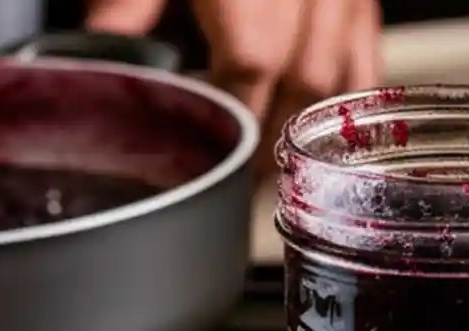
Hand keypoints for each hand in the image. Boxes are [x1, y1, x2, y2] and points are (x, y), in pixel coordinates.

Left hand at [86, 0, 382, 170]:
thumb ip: (129, 5)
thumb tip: (99, 50)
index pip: (251, 72)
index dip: (234, 118)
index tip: (217, 148)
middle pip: (303, 87)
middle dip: (275, 139)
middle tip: (248, 176)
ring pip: (344, 74)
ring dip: (313, 124)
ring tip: (284, 156)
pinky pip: (369, 46)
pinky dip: (351, 86)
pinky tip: (332, 111)